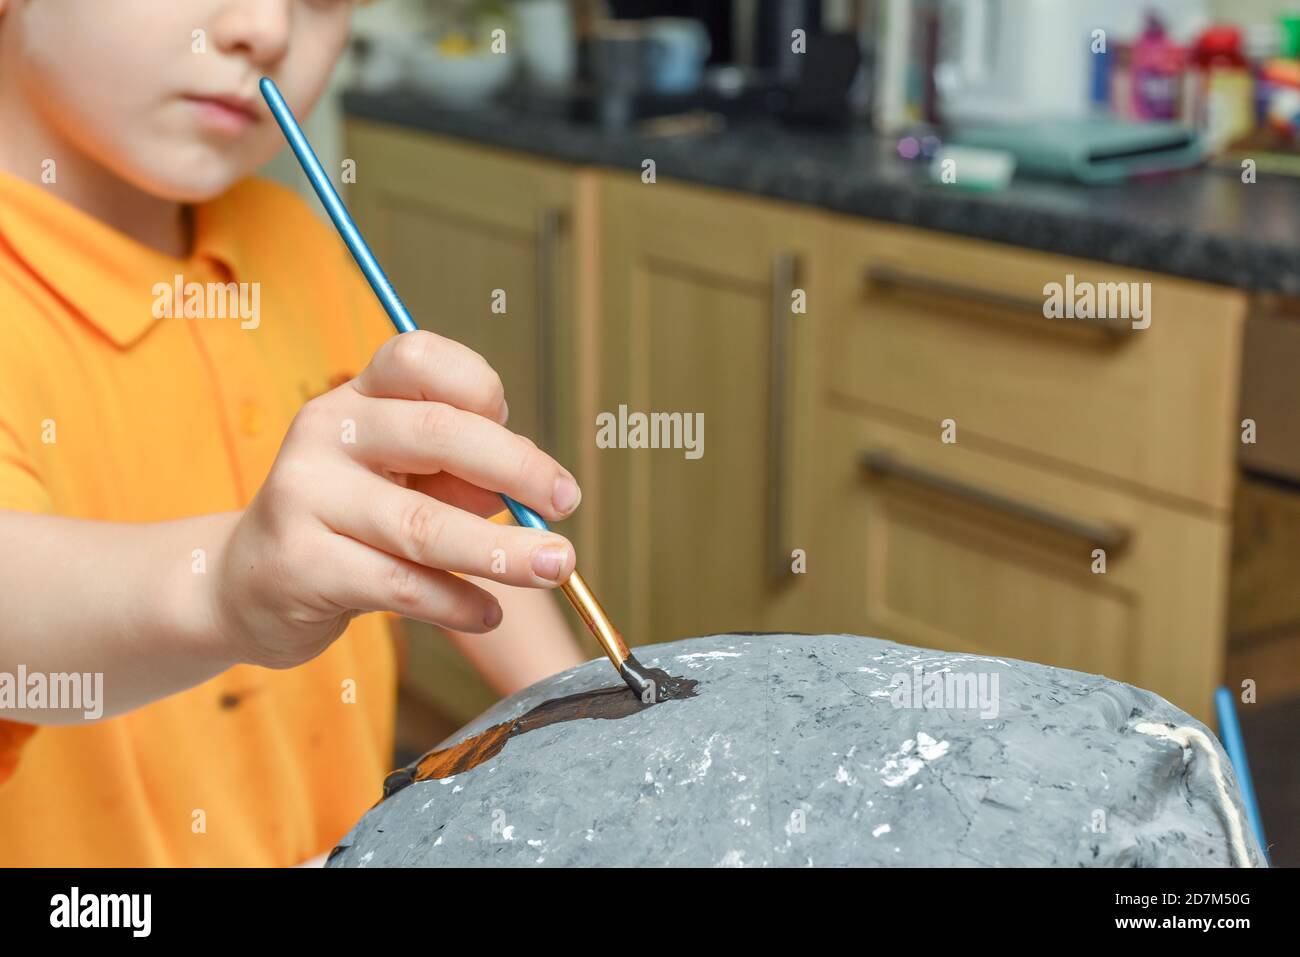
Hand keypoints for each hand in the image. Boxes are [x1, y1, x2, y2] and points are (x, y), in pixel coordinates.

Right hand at [211, 331, 579, 668]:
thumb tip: (540, 490)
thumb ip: (464, 475)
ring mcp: (304, 496)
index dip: (483, 389)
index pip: (420, 359)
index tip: (522, 440)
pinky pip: (401, 585)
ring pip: (424, 525)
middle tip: (565, 503)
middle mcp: (325, 431)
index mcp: (356, 396)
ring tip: (555, 566)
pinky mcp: (301, 565)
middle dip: (517, 469)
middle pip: (437, 432)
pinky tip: (489, 614)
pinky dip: (459, 603)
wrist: (247, 584)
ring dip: (503, 550)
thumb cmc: (352, 524)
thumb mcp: (405, 481)